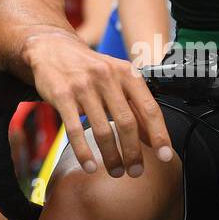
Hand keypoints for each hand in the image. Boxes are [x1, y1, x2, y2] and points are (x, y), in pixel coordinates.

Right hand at [23, 27, 171, 176]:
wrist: (53, 48)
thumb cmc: (89, 68)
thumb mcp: (117, 78)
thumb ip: (134, 105)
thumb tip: (152, 138)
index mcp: (126, 73)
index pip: (149, 108)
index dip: (159, 135)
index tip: (165, 156)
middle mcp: (107, 77)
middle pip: (127, 123)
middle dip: (133, 153)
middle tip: (135, 171)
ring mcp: (83, 85)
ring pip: (102, 130)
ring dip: (111, 157)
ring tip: (115, 171)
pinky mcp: (62, 95)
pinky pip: (75, 130)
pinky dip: (84, 152)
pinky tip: (89, 166)